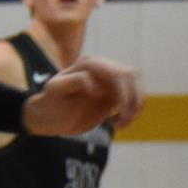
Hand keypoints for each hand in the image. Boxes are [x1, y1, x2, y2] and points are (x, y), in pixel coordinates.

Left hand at [22, 56, 142, 134]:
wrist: (50, 117)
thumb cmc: (50, 104)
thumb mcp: (56, 91)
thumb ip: (74, 81)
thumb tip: (96, 83)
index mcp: (88, 64)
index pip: (116, 73)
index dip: (118, 94)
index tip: (105, 112)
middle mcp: (102, 67)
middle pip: (131, 75)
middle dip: (131, 100)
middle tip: (120, 122)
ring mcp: (110, 78)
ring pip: (137, 84)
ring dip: (135, 106)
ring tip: (120, 124)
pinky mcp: (115, 92)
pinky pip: (135, 95)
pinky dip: (134, 110)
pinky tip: (119, 122)